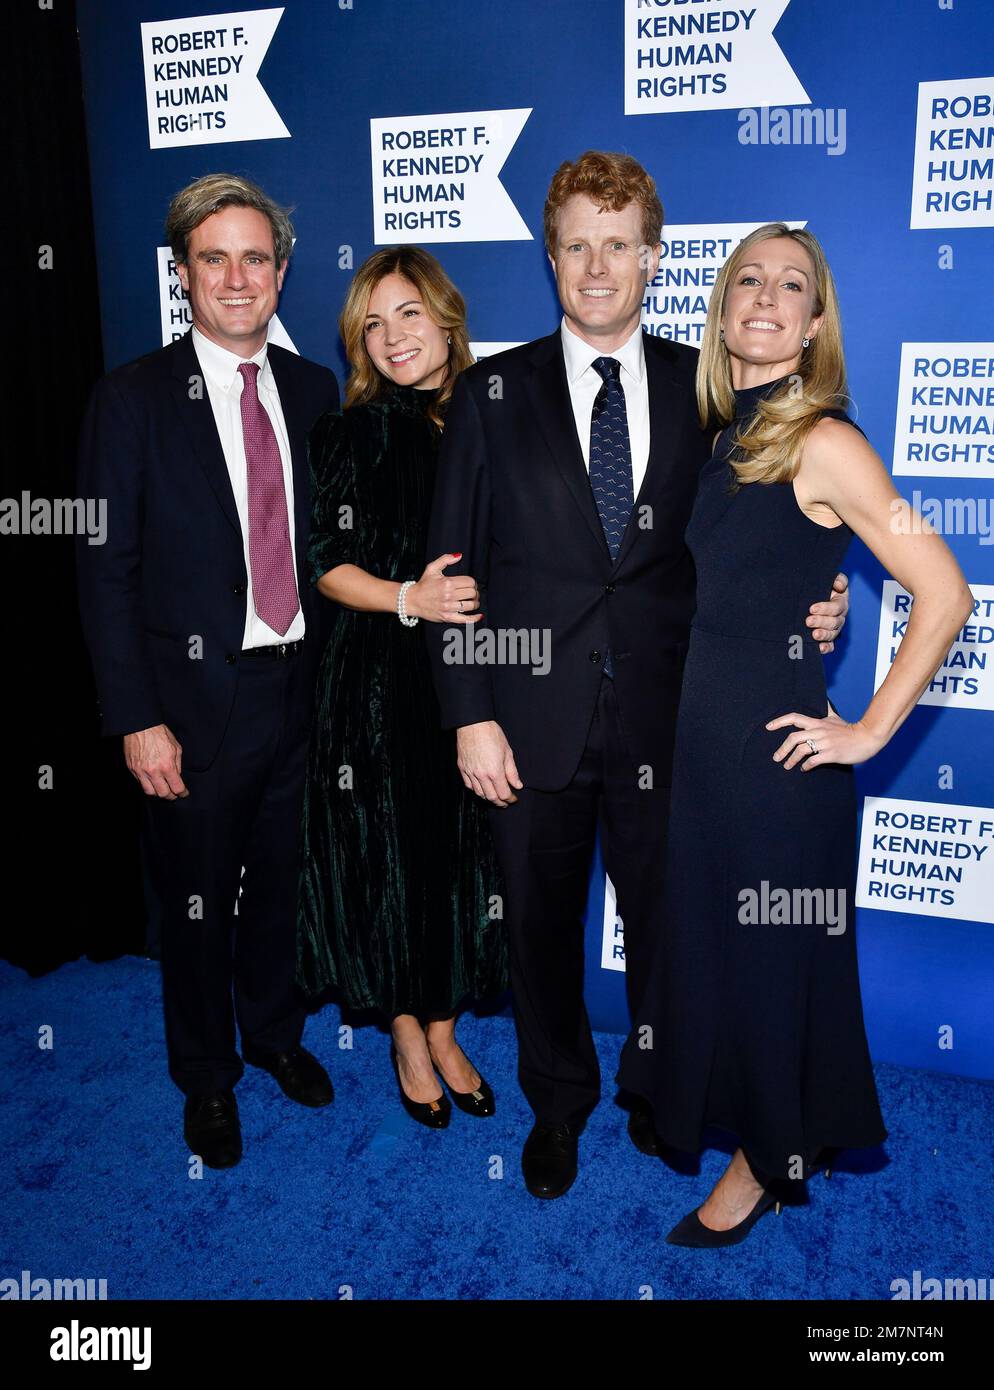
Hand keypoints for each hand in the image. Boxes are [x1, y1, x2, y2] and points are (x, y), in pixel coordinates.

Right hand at [123, 724, 188, 797]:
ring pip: (149, 792)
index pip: (176, 787)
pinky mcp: (132, 769)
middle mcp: (153, 771)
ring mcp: (140, 771)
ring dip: (157, 793)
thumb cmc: (160, 734)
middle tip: (174, 793)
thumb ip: (177, 765)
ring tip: (162, 789)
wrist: (140, 725)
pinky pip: (140, 783)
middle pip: (163, 794)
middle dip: (170, 796)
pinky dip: (147, 784)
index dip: (182, 793)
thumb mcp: (176, 747)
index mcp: (167, 766)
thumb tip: (177, 776)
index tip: (184, 793)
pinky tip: (152, 781)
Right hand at [408, 553, 480, 623]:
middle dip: (474, 592)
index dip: (472, 583)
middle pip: (472, 593)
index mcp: (447, 583)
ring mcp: (448, 607)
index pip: (470, 582)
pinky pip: (465, 619)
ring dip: (475, 603)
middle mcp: (449, 595)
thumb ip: (446, 559)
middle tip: (471, 592)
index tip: (470, 584)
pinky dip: (474, 618)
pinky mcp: (447, 617)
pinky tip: (479, 615)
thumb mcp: (432, 568)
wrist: (412, 600)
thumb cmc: (423, 584)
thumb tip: (459, 555)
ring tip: (472, 601)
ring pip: (471, 605)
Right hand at [456, 721, 522, 805]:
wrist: (473, 724)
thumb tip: (517, 785)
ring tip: (495, 797)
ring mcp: (470, 772)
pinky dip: (476, 790)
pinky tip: (482, 788)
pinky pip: (469, 785)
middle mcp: (481, 775)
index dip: (510, 799)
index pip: (503, 793)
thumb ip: (512, 771)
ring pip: (479, 793)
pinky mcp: (462, 768)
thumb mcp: (507, 752)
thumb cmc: (492, 734)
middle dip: (500, 802)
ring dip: (488, 798)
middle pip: (491, 797)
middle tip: (506, 802)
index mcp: (494, 771)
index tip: (514, 798)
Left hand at [766, 710, 882, 769]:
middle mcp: (819, 731)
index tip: (768, 727)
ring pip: (801, 750)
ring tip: (787, 766)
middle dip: (782, 749)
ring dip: (791, 759)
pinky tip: (804, 768)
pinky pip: (813, 760)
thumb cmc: (851, 729)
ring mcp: (825, 743)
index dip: (779, 721)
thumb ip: (827, 710)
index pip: (794, 717)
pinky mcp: (831, 754)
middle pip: (793, 737)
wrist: (867, 737)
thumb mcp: (836, 717)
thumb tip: (824, 700)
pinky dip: (806, 766)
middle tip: (776, 757)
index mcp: (818, 723)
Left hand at [807, 571, 848, 652]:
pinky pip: (830, 645)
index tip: (812, 608)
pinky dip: (826, 648)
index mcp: (840, 602)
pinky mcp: (827, 638)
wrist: (808, 597)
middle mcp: (839, 617)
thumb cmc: (818, 587)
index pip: (837, 606)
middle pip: (834, 622)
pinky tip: (819, 648)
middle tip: (808, 621)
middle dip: (821, 622)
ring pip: (832, 634)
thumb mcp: (828, 579)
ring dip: (823, 635)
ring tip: (814, 635)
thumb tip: (840, 586)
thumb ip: (837, 578)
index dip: (826, 608)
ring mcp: (834, 629)